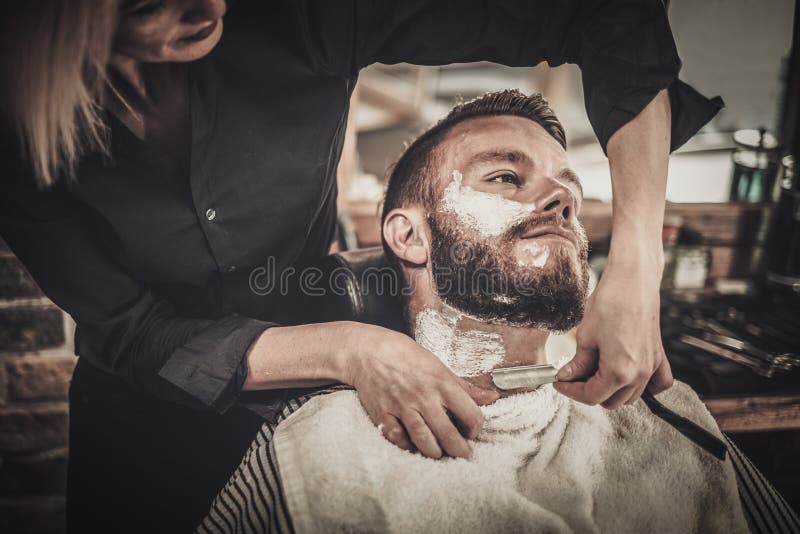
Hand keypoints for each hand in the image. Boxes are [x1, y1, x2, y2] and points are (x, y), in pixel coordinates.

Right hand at [343, 323, 498, 458]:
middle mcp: (424, 397)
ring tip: (439, 453)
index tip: (472, 431)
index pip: (471, 415)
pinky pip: (398, 439)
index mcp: (442, 383)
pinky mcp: (383, 415)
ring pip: (425, 442)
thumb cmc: (406, 356)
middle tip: (461, 454)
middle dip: (459, 450)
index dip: (475, 428)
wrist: (368, 351)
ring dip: (436, 453)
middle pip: (449, 435)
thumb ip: (465, 386)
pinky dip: (407, 446)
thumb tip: (492, 397)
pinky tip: (412, 445)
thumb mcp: (439, 366)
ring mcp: (403, 407)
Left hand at [553, 262, 672, 408]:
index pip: (591, 396)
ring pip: (630, 396)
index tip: (559, 382)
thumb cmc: (610, 303)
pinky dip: (644, 387)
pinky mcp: (659, 356)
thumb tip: (567, 376)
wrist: (633, 281)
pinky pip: (657, 384)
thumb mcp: (585, 336)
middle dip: (589, 391)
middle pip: (610, 400)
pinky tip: (629, 377)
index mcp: (619, 372)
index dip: (571, 391)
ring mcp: (652, 367)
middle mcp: (639, 375)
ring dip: (611, 390)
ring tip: (594, 372)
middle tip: (573, 375)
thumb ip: (578, 363)